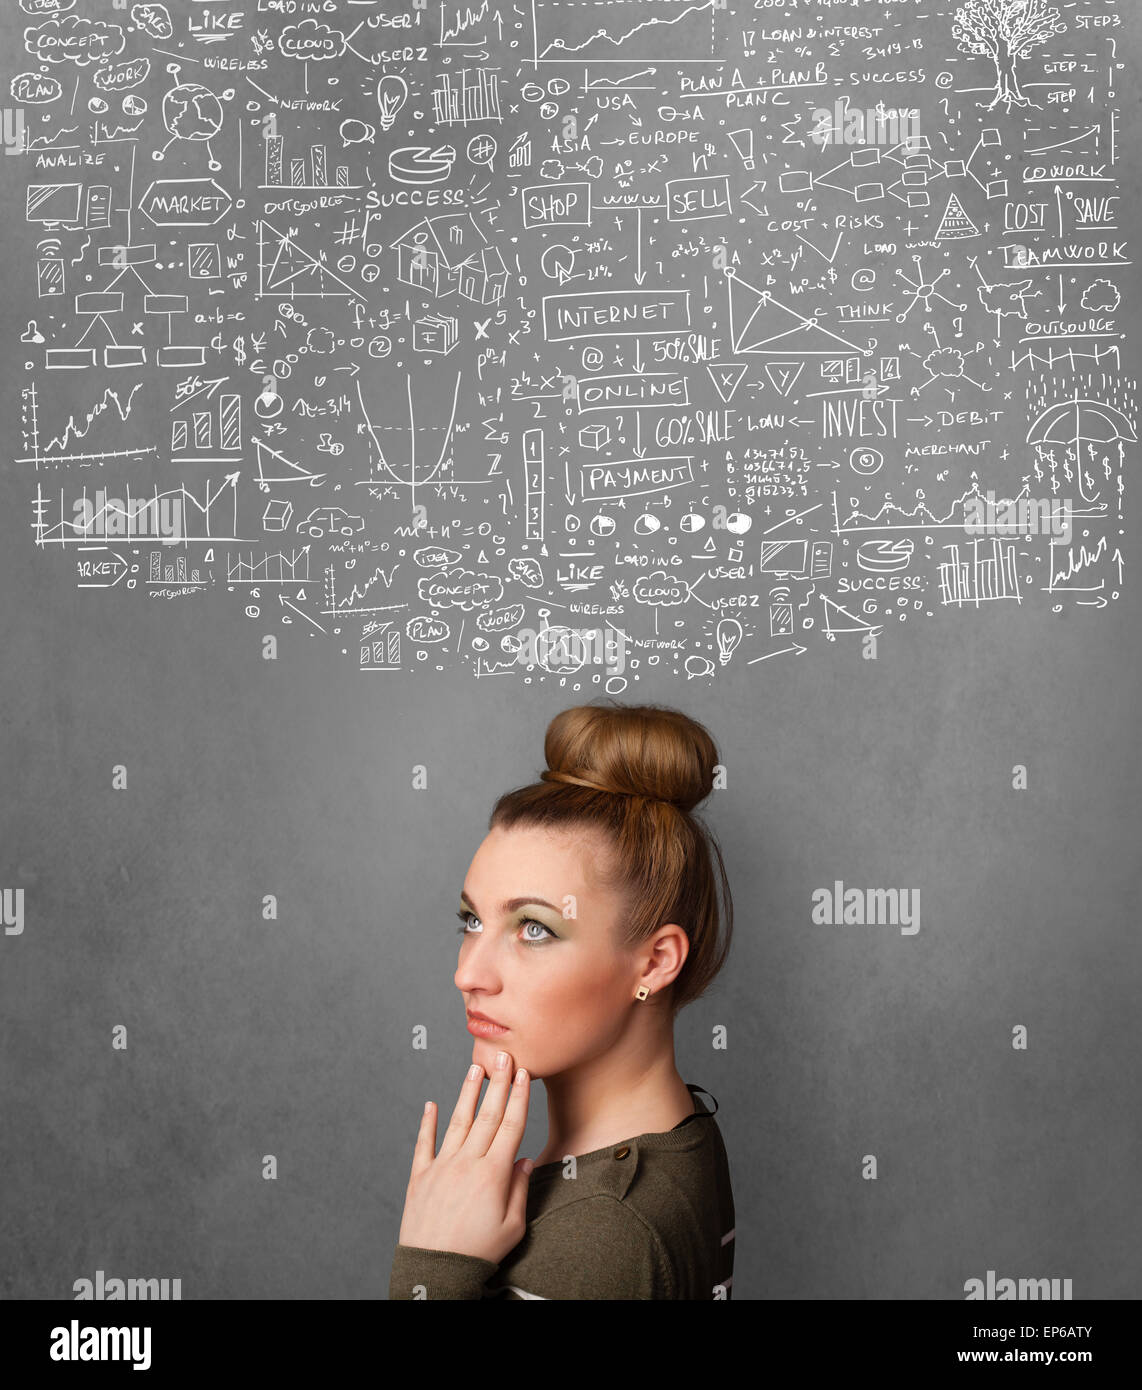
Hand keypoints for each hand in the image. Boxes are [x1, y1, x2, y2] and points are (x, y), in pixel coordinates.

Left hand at [397, 1051, 532, 1264]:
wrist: (435, 1272)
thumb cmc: (478, 1254)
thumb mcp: (512, 1228)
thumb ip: (519, 1190)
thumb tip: (523, 1160)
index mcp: (493, 1174)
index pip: (510, 1126)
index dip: (518, 1097)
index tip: (523, 1074)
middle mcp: (467, 1163)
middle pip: (486, 1115)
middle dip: (498, 1083)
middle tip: (504, 1056)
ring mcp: (441, 1167)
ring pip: (457, 1122)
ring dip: (468, 1093)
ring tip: (475, 1069)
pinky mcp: (419, 1178)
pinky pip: (424, 1144)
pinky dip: (427, 1123)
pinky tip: (430, 1105)